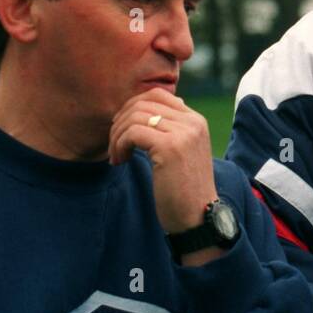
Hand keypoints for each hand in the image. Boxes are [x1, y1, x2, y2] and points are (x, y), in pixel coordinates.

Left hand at [108, 87, 216, 234]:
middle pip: (143, 103)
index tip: (123, 130)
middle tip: (115, 145)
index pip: (158, 94)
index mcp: (196, 121)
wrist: (198, 218)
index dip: (133, 107)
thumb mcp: (182, 152)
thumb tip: (140, 111)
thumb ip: (169, 130)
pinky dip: (119, 145)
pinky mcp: (170, 147)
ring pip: (135, 116)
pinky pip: (132, 133)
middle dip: (121, 121)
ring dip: (117, 136)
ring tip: (117, 156)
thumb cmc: (184, 190)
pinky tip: (120, 161)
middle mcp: (192, 122)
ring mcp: (183, 133)